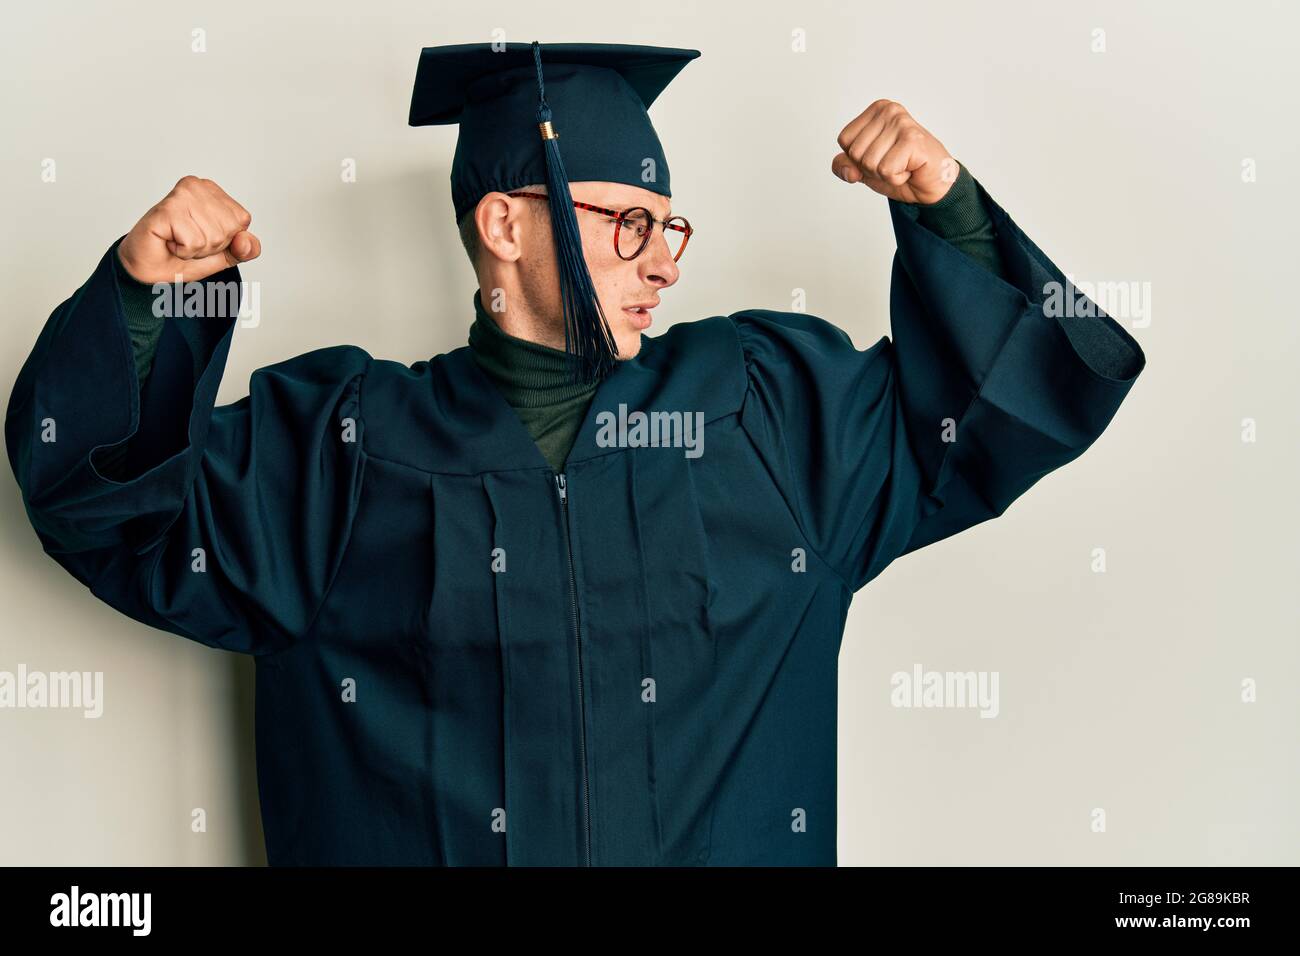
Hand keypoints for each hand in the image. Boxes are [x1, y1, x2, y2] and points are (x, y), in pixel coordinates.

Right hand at [117, 176, 260, 282]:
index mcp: (212, 191)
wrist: (150, 270)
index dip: (226, 240)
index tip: (202, 238)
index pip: (242, 220)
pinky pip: (194, 241)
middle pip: (229, 228)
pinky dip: (184, 251)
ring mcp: (181, 195)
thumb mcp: (225, 255)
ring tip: (178, 241)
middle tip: (187, 242)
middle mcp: (196, 187)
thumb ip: (245, 248)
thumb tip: (247, 242)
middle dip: (211, 246)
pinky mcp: (167, 209)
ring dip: (196, 249)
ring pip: (213, 236)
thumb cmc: (182, 257)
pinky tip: (169, 242)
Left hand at [831, 100, 957, 204]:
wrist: (932, 184)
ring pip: (869, 163)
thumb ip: (844, 165)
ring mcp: (902, 123)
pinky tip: (911, 169)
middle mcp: (889, 110)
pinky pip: (886, 170)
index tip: (882, 155)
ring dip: (885, 174)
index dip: (858, 158)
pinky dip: (897, 178)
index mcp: (876, 109)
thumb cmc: (900, 170)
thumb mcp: (863, 168)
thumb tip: (848, 171)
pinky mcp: (912, 140)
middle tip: (895, 162)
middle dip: (871, 168)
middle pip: (856, 152)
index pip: (844, 141)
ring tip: (903, 165)